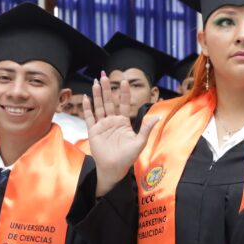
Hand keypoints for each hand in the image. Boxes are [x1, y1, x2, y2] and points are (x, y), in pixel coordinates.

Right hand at [83, 73, 159, 196]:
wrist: (114, 168)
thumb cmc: (128, 157)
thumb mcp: (140, 142)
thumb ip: (146, 128)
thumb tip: (157, 116)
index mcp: (124, 122)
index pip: (125, 104)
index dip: (124, 93)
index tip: (124, 81)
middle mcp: (113, 121)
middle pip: (110, 102)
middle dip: (108, 89)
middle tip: (104, 75)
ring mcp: (102, 125)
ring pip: (99, 106)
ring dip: (98, 95)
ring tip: (96, 82)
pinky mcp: (93, 131)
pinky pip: (89, 117)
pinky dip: (87, 108)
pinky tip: (86, 98)